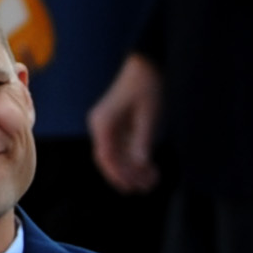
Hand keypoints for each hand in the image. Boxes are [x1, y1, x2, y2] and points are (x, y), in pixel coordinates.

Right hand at [86, 52, 162, 196]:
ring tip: (152, 181)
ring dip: (132, 170)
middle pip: (109, 159)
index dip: (119, 174)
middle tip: (146, 188)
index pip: (106, 157)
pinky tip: (150, 168)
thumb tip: (140, 165)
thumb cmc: (147, 86)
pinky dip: (134, 159)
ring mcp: (108, 126)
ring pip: (116, 156)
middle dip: (126, 175)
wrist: (145, 64)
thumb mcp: (149, 115)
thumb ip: (143, 140)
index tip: (134, 187)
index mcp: (103, 123)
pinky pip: (122, 148)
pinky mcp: (118, 125)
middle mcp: (101, 126)